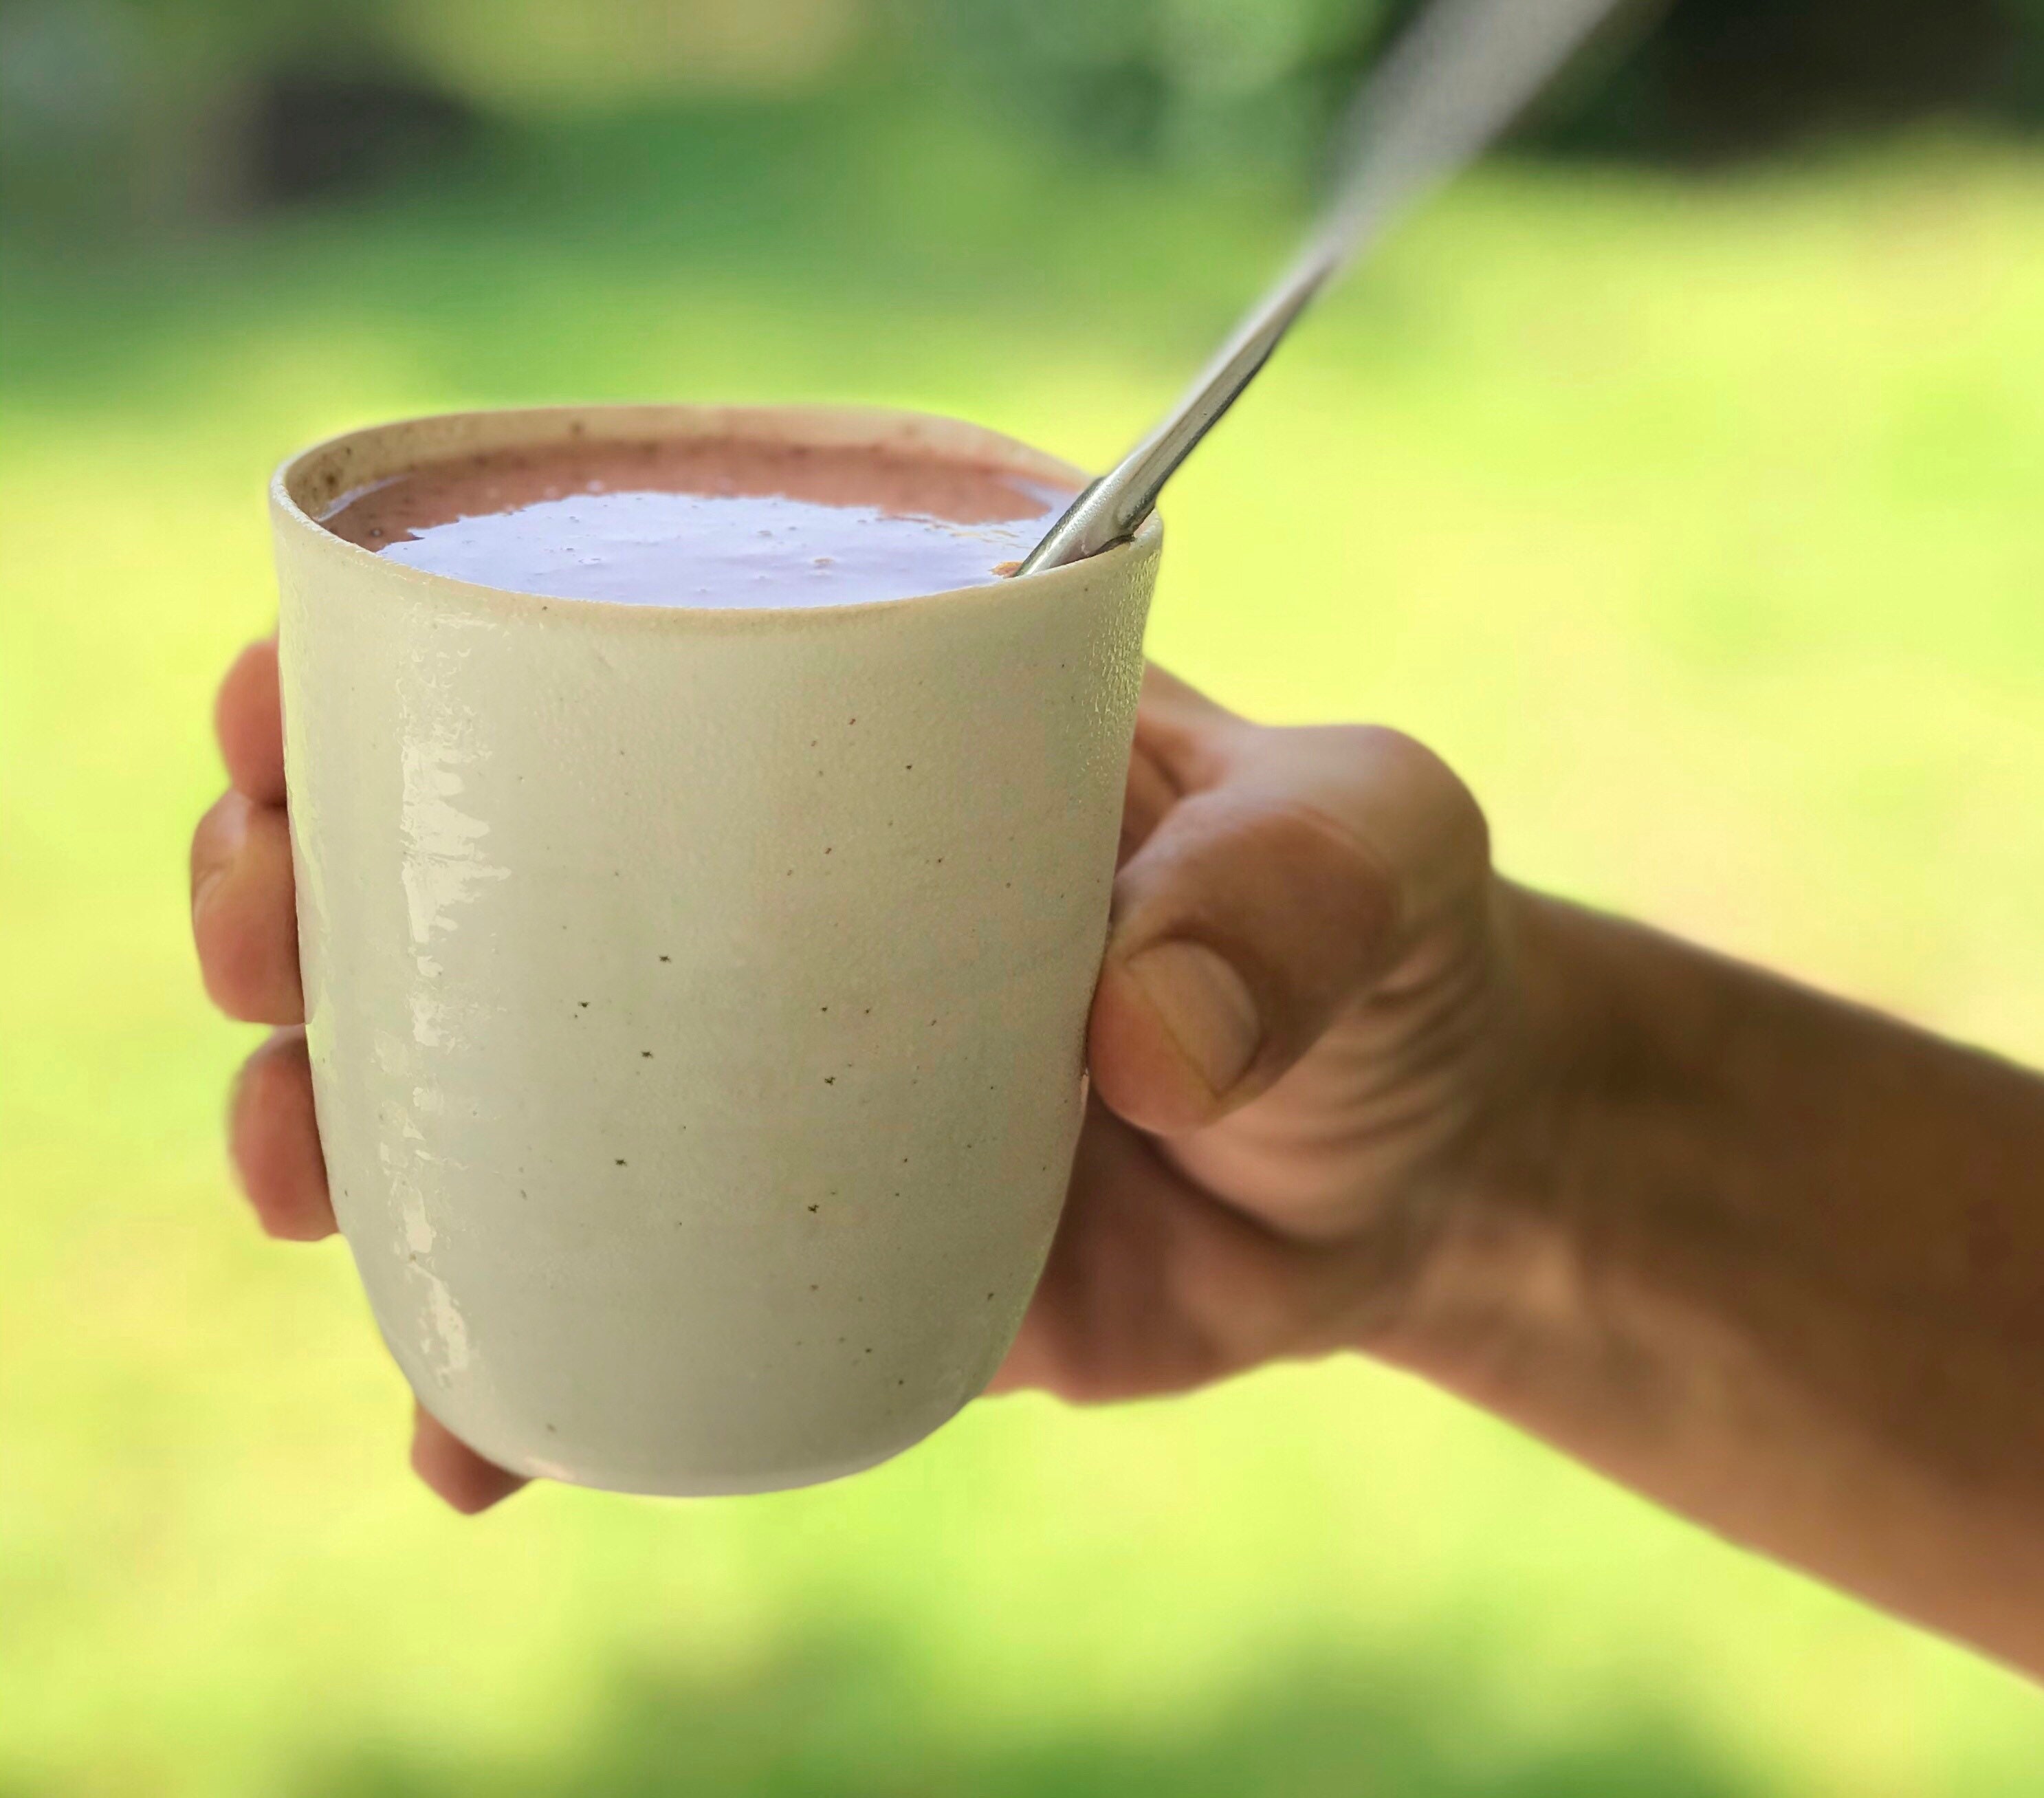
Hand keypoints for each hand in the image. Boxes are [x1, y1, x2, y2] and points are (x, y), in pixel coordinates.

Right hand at [194, 648, 1512, 1507]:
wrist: (1410, 1167)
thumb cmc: (1382, 951)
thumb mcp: (1380, 852)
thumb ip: (1298, 891)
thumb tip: (1139, 1035)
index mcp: (858, 732)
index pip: (590, 662)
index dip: (396, 670)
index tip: (291, 702)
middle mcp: (769, 901)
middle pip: (477, 877)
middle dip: (309, 894)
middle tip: (271, 930)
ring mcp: (765, 1086)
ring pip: (494, 1092)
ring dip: (344, 1122)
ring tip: (297, 1165)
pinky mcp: (802, 1250)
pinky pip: (619, 1308)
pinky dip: (524, 1379)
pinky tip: (466, 1441)